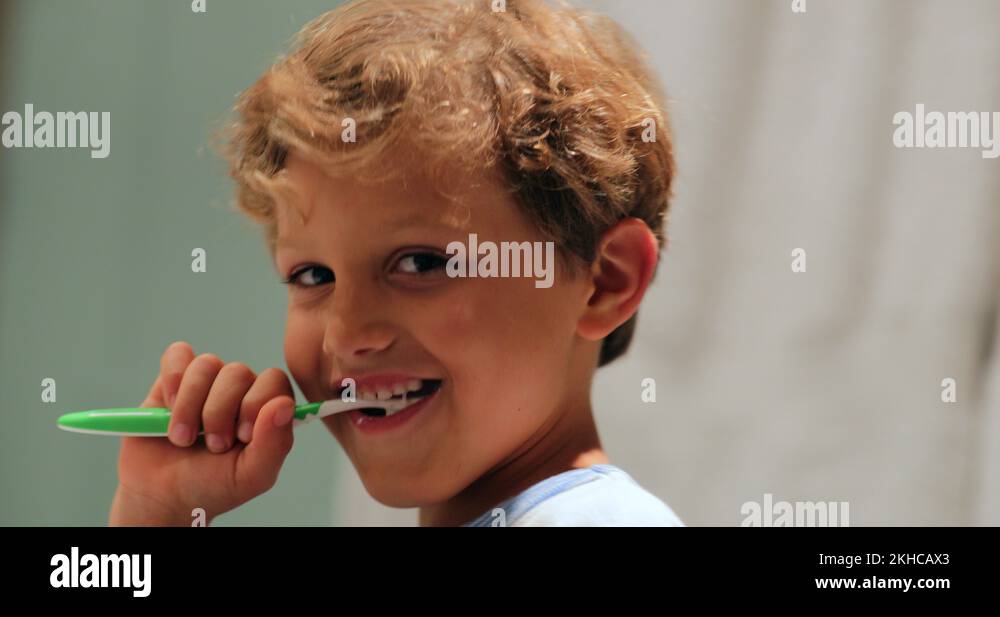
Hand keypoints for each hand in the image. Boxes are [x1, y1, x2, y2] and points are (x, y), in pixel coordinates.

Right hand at [109, 341, 295, 524]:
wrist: (163, 495)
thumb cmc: (213, 486)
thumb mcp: (251, 476)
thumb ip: (275, 443)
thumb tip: (283, 404)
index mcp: (265, 408)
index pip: (274, 380)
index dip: (256, 404)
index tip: (241, 437)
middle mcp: (240, 390)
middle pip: (238, 372)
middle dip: (219, 413)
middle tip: (212, 445)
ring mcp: (207, 382)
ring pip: (207, 364)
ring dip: (190, 406)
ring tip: (183, 438)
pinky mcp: (174, 379)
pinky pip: (178, 354)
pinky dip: (172, 381)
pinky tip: (168, 409)